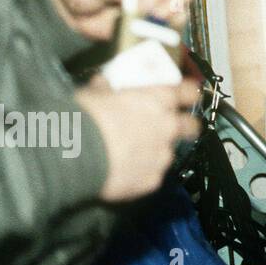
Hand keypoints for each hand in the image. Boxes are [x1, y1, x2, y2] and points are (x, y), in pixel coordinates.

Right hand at [76, 77, 202, 202]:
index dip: (188, 95)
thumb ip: (105, 89)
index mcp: (158, 99)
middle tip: (169, 129)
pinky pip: (152, 176)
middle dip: (185, 127)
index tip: (187, 97)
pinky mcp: (153, 180)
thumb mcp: (93, 94)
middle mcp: (168, 126)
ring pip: (169, 153)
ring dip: (157, 153)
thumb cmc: (84, 119)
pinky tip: (123, 174)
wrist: (74, 156)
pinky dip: (141, 174)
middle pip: (191, 126)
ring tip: (133, 156)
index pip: (188, 92)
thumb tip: (102, 84)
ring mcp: (162, 155)